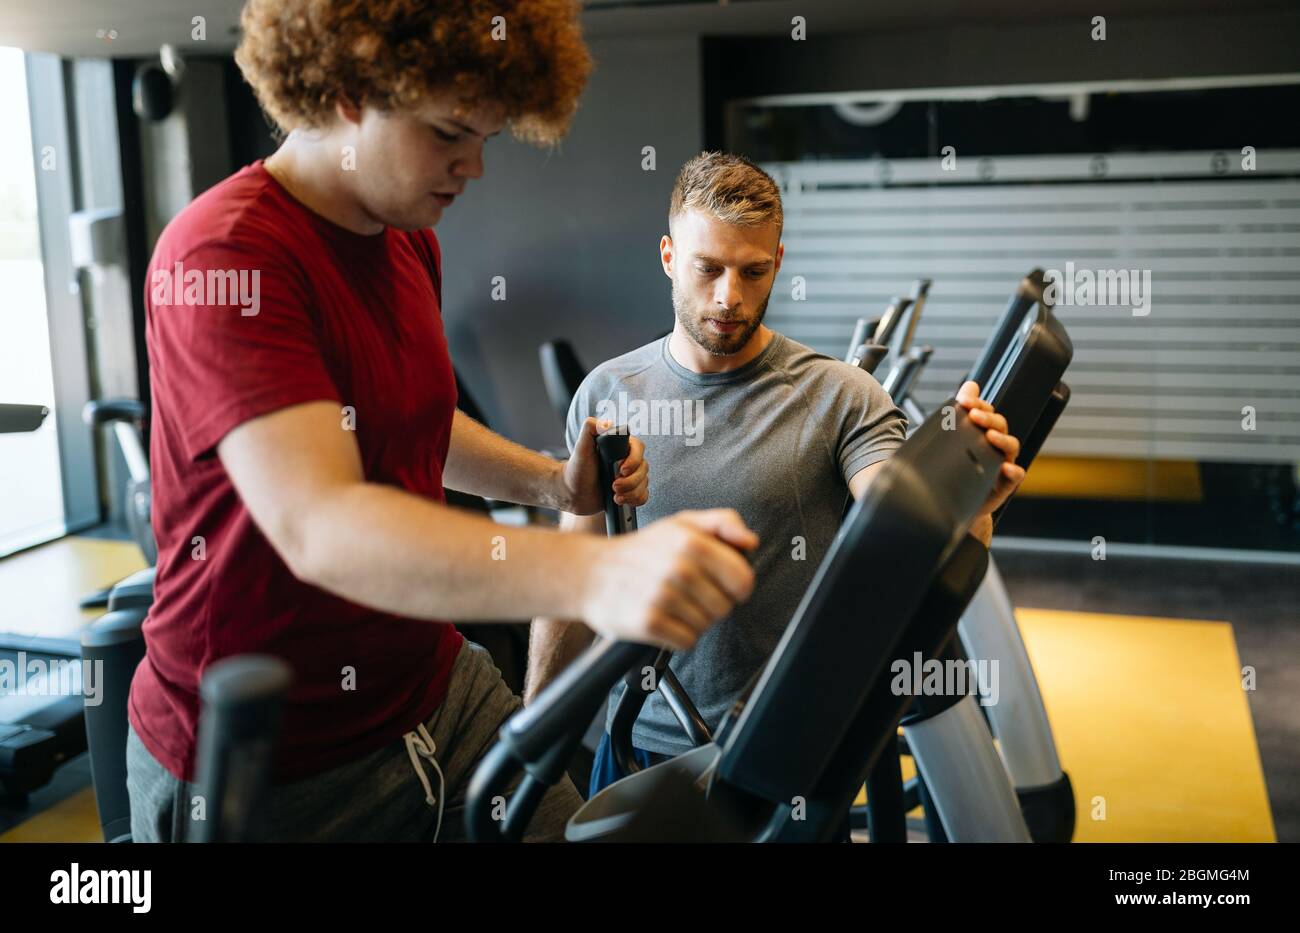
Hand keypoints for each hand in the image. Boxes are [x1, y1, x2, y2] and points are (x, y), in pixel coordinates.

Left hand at [561, 417, 648, 515]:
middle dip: (630, 481)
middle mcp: (627, 460)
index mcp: (619, 447)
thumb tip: (607, 423)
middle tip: (613, 486)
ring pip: (644, 483)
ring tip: (614, 495)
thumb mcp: (581, 446)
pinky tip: (620, 501)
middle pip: (643, 468)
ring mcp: (630, 476)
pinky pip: (643, 495)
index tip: (621, 470)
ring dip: (631, 492)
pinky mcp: (630, 491)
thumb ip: (590, 428)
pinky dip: (635, 500)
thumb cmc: (576, 468)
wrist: (571, 492)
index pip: (639, 448)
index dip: (634, 460)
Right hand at [580, 509, 758, 649]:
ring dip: (693, 619)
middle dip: (711, 603)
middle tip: (687, 592)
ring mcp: (661, 597)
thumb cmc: (640, 550)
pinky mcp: (647, 623)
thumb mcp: (682, 523)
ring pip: (706, 626)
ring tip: (671, 603)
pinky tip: (662, 617)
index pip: (743, 580)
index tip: (720, 584)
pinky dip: (678, 635)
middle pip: (725, 607)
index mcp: (691, 542)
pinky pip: (686, 641)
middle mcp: (678, 569)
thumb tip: (750, 541)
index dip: (736, 586)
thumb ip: (723, 523)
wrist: (589, 573)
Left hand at [955, 381, 1025, 516]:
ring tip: (989, 436)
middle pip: (999, 424)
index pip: (986, 411)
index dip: (978, 404)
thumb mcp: (955, 440)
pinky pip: (1015, 475)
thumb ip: (961, 412)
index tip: (963, 400)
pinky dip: (1013, 471)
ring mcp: (1002, 463)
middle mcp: (995, 445)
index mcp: (983, 432)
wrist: (955, 505)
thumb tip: (971, 385)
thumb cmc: (958, 469)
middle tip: (974, 415)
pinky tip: (1005, 467)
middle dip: (988, 418)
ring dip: (1001, 439)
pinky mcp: (1004, 484)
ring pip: (1010, 446)